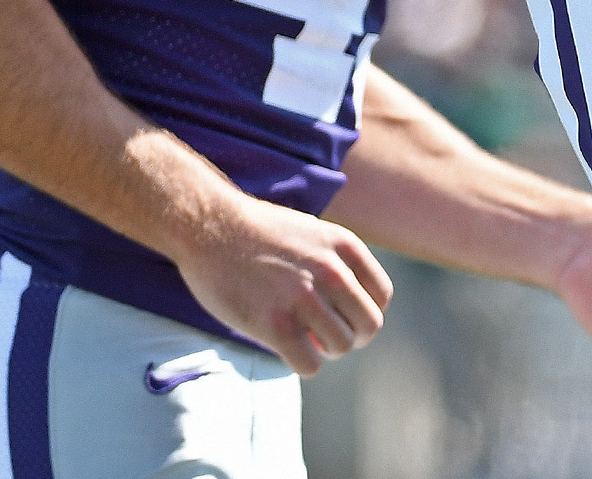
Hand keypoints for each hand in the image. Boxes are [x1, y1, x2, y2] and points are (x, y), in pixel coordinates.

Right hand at [173, 193, 393, 376]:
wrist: (210, 226)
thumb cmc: (258, 233)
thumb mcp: (313, 232)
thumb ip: (338, 262)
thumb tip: (355, 304)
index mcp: (344, 245)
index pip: (381, 296)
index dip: (365, 312)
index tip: (344, 316)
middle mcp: (331, 271)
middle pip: (369, 325)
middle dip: (352, 336)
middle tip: (329, 336)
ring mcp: (303, 298)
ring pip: (342, 346)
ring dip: (326, 351)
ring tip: (306, 341)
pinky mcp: (276, 325)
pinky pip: (311, 364)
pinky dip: (304, 364)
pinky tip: (288, 350)